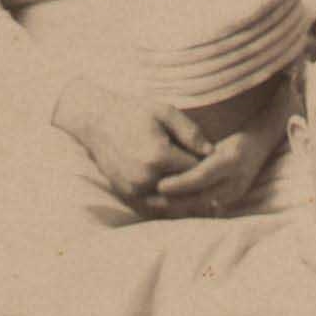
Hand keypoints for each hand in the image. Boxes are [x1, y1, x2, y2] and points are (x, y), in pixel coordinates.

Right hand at [55, 79, 204, 199]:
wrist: (98, 122)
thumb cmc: (134, 112)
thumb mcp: (165, 112)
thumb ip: (190, 132)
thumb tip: (211, 151)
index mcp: (157, 156)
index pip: (197, 169)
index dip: (209, 164)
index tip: (217, 158)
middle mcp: (145, 178)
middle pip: (187, 189)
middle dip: (201, 181)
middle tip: (213, 172)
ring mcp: (134, 190)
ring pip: (173, 201)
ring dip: (188, 194)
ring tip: (199, 181)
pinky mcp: (128, 196)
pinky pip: (157, 204)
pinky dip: (171, 199)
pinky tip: (180, 187)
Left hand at [144, 116, 278, 217]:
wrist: (262, 139)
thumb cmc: (234, 130)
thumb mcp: (215, 133)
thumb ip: (195, 147)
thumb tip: (166, 159)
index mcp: (232, 159)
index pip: (201, 176)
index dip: (180, 183)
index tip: (159, 185)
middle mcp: (237, 179)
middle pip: (201, 196)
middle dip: (174, 200)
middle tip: (150, 200)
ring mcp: (236, 191)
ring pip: (202, 204)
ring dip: (178, 206)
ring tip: (155, 204)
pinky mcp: (233, 198)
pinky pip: (207, 206)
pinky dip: (187, 207)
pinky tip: (170, 205)